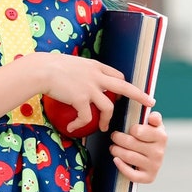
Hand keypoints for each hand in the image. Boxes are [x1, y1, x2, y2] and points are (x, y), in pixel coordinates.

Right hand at [37, 53, 153, 133]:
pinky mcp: (81, 99)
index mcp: (95, 66)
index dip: (122, 83)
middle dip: (139, 95)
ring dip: (106, 119)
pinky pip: (86, 116)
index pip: (116, 74)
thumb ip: (80, 71)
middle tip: (149, 102)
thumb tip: (78, 77)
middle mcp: (96, 76)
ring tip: (102, 127)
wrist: (41, 70)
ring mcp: (90, 88)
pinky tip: (73, 128)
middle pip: (124, 86)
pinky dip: (80, 124)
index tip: (125, 91)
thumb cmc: (50, 66)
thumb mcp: (71, 63)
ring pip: (108, 107)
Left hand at [110, 110, 166, 183]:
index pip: (138, 131)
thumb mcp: (154, 126)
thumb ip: (154, 118)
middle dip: (119, 139)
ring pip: (129, 157)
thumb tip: (152, 117)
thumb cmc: (150, 138)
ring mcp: (154, 166)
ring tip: (113, 147)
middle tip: (114, 137)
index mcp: (161, 137)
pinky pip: (132, 174)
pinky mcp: (149, 177)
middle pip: (131, 144)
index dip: (131, 129)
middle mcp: (159, 152)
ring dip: (116, 151)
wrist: (154, 157)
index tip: (128, 129)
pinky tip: (115, 160)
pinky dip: (121, 167)